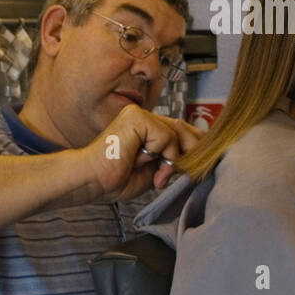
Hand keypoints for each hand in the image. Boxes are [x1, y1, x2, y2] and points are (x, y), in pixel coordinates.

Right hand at [83, 105, 202, 201]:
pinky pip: (165, 135)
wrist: (91, 180)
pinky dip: (162, 153)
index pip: (178, 129)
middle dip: (193, 149)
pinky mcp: (137, 118)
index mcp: (144, 129)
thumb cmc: (115, 179)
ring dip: (173, 158)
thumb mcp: (153, 171)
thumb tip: (195, 157)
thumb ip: (170, 162)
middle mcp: (142, 117)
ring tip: (159, 176)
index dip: (194, 142)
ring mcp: (139, 115)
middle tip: (190, 170)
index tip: (204, 159)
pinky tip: (144, 163)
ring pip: (176, 132)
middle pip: (181, 127)